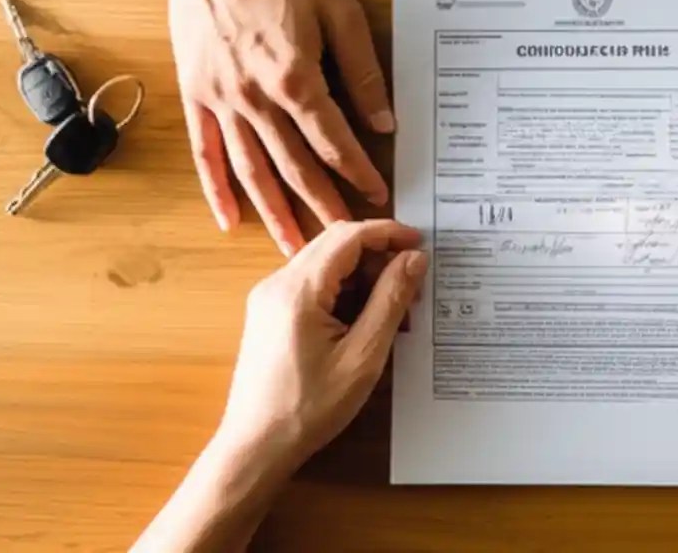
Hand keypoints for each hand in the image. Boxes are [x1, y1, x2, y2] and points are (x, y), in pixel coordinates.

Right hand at [141, 0, 392, 254]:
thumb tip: (383, 119)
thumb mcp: (339, 10)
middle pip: (295, 167)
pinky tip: (229, 219)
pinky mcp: (196, 96)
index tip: (378, 197)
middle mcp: (256, 100)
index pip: (334, 142)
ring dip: (273, 213)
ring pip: (252, 170)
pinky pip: (206, 152)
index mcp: (295, 80)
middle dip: (323, 207)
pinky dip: (216, 188)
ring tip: (292, 248)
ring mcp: (222, 102)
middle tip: (344, 240)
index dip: (358, 172)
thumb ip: (363, 70)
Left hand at [216, 220, 426, 470]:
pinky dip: (344, 292)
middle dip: (379, 255)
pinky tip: (366, 321)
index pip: (349, 236)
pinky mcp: (270, 313)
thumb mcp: (363, 356)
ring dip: (363, 276)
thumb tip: (413, 259)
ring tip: (395, 309)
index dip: (389, 233)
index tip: (421, 244)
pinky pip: (313, 285)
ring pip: (326, 264)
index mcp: (298, 290)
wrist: (256, 445)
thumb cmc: (310, 407)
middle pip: (336, 244)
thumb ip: (390, 300)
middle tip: (413, 283)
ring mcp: (269, 298)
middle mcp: (277, 284)